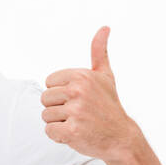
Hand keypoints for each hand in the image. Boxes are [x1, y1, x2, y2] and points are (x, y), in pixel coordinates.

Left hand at [40, 26, 139, 162]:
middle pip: (45, 99)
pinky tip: (76, 133)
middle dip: (58, 108)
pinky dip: (59, 136)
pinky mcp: (72, 131)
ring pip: (46, 116)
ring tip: (78, 122)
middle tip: (78, 113)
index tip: (77, 99)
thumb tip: (104, 27)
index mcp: (81, 76)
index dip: (60, 93)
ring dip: (59, 122)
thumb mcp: (105, 76)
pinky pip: (49, 131)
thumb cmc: (109, 105)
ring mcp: (76, 111)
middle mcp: (78, 91)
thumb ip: (99, 52)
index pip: (49, 82)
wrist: (120, 137)